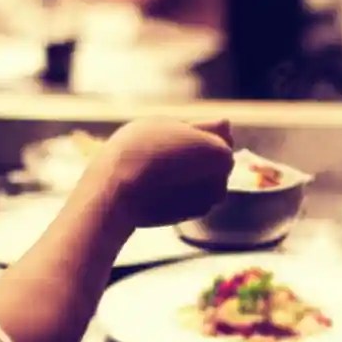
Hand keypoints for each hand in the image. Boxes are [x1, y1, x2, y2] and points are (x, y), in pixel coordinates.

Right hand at [83, 119, 232, 228]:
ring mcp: (208, 202)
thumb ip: (202, 127)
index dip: (193, 131)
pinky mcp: (192, 216)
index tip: (168, 136)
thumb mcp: (170, 125)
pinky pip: (191, 192)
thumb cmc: (139, 149)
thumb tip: (227, 124)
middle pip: (212, 156)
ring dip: (188, 171)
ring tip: (156, 168)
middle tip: (159, 151)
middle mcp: (222, 181)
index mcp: (222, 154)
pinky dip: (180, 188)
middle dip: (195, 153)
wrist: (113, 193)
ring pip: (202, 175)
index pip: (219, 133)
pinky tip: (156, 186)